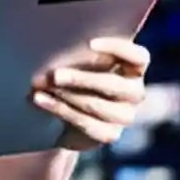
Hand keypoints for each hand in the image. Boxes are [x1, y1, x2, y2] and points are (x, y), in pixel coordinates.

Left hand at [31, 37, 150, 151]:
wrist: (70, 115)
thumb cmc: (78, 74)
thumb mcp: (81, 61)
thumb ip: (78, 53)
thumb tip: (50, 46)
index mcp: (135, 67)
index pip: (139, 57)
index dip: (118, 49)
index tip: (90, 44)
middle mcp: (135, 92)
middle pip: (115, 85)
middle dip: (82, 79)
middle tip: (55, 75)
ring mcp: (125, 116)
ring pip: (97, 106)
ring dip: (67, 95)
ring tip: (40, 86)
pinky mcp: (109, 135)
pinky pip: (85, 123)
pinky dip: (59, 109)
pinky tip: (39, 100)